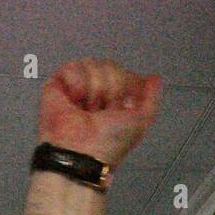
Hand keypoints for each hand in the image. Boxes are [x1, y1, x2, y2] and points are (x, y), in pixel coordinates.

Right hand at [36, 57, 161, 169]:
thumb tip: (155, 79)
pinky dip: (76, 84)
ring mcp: (79, 86)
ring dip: (94, 89)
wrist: (81, 150)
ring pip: (93, 64)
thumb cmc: (108, 144)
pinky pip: (73, 67)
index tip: (123, 106)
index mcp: (118, 100)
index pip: (126, 74)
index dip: (127, 86)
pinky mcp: (59, 83)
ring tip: (87, 108)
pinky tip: (75, 99)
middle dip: (111, 90)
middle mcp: (99, 91)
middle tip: (102, 110)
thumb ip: (151, 99)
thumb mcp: (141, 122)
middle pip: (111, 66)